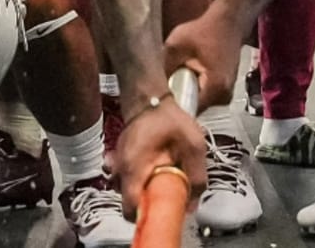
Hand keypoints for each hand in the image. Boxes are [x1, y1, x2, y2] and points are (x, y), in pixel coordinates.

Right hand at [113, 96, 206, 220]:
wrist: (150, 98)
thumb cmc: (169, 118)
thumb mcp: (194, 146)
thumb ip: (196, 177)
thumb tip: (192, 205)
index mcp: (135, 167)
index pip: (129, 207)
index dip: (144, 216)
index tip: (159, 213)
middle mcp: (120, 169)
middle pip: (129, 202)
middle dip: (147, 202)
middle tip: (165, 192)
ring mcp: (118, 164)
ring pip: (126, 190)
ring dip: (142, 190)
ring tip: (159, 178)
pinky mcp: (120, 159)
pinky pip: (125, 178)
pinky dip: (137, 179)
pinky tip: (151, 168)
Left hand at [164, 10, 243, 111]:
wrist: (228, 21)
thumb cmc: (205, 30)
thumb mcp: (177, 44)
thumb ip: (166, 67)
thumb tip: (157, 85)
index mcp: (215, 87)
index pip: (189, 111)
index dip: (172, 106)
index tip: (160, 98)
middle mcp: (224, 96)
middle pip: (194, 109)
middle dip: (179, 98)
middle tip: (167, 83)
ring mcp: (226, 94)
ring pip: (198, 103)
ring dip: (186, 92)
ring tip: (178, 75)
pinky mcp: (225, 89)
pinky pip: (204, 96)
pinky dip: (194, 88)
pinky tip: (188, 73)